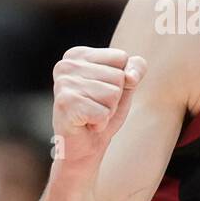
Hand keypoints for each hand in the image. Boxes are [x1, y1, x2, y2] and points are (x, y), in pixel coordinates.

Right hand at [51, 47, 145, 166]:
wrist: (85, 146)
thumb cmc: (103, 111)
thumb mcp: (125, 85)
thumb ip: (136, 68)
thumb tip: (130, 76)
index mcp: (78, 54)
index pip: (121, 57)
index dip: (120, 80)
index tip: (101, 92)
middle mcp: (66, 65)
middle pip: (118, 76)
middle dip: (114, 98)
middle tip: (95, 107)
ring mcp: (63, 83)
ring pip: (113, 94)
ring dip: (107, 111)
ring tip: (91, 115)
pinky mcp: (65, 103)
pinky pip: (103, 112)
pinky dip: (100, 123)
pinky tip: (86, 124)